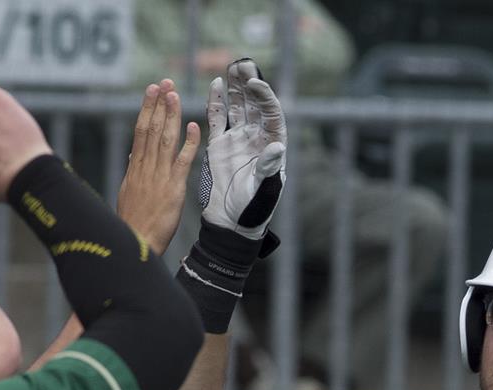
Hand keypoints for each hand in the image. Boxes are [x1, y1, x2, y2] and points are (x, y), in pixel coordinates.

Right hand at [116, 80, 200, 255]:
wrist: (136, 244)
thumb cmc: (131, 224)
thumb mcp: (128, 194)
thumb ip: (134, 173)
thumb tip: (133, 156)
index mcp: (135, 169)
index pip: (140, 132)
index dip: (147, 109)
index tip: (152, 91)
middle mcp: (145, 168)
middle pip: (151, 129)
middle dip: (158, 104)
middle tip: (164, 82)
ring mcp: (159, 177)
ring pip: (164, 139)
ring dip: (170, 115)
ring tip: (173, 94)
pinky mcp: (173, 188)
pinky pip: (182, 161)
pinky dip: (188, 143)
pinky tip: (193, 126)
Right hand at [198, 58, 286, 238]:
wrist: (231, 223)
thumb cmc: (252, 210)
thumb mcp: (263, 191)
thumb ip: (268, 169)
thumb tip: (276, 147)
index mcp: (271, 145)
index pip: (271, 114)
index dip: (264, 97)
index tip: (255, 83)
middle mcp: (256, 139)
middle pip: (255, 105)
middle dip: (250, 84)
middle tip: (244, 64)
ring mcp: (237, 140)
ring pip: (238, 107)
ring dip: (236, 88)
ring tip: (232, 66)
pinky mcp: (219, 145)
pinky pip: (218, 119)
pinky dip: (217, 102)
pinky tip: (216, 84)